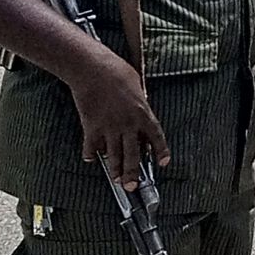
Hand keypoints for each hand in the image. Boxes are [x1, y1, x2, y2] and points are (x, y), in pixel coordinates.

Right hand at [69, 51, 168, 186]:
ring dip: (116, 169)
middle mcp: (128, 124)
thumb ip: (140, 102)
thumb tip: (141, 110)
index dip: (161, 151)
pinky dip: (91, 153)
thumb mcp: (137, 85)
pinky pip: (91, 146)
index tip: (163, 162)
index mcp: (143, 113)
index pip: (157, 137)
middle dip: (133, 172)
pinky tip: (91, 159)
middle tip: (132, 186)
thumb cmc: (116, 71)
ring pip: (114, 154)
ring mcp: (109, 127)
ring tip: (117, 180)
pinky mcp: (91, 126)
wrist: (93, 68)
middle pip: (133, 154)